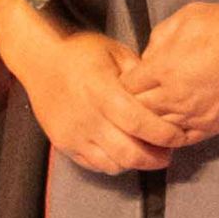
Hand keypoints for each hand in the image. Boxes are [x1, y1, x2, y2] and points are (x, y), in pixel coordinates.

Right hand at [0, 0, 180, 176]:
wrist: (39, 59)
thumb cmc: (80, 52)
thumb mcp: (115, 52)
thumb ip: (140, 77)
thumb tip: (165, 96)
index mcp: (102, 91)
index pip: (140, 123)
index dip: (164, 135)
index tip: (180, 136)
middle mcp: (87, 116)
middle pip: (129, 153)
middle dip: (155, 158)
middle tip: (168, 152)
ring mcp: (73, 133)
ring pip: (113, 164)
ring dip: (136, 163)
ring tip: (147, 153)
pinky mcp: (63, 143)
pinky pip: (95, 165)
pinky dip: (114, 163)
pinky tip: (123, 152)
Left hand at [132, 0, 218, 145]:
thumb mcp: (187, 17)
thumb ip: (160, 37)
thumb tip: (150, 56)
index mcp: (163, 68)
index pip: (128, 87)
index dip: (127, 83)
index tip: (133, 80)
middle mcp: (176, 97)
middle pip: (140, 111)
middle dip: (135, 104)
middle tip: (139, 99)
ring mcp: (196, 115)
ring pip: (160, 128)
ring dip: (154, 121)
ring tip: (155, 114)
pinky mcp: (216, 126)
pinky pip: (186, 138)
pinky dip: (175, 134)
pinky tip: (175, 126)